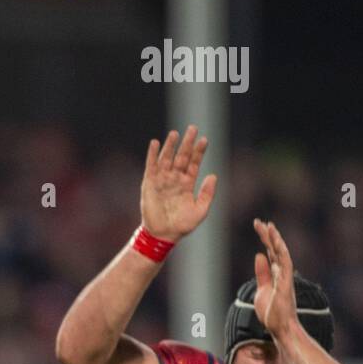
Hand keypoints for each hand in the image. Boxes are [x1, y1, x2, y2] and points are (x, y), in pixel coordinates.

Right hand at [141, 126, 216, 242]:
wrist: (163, 235)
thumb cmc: (182, 225)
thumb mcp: (200, 210)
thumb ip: (207, 193)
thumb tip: (213, 176)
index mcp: (187, 183)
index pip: (194, 163)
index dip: (199, 151)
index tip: (204, 140)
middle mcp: (175, 179)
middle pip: (182, 156)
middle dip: (187, 143)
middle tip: (193, 128)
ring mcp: (162, 180)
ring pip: (167, 158)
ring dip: (171, 145)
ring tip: (175, 133)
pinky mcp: (149, 184)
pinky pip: (151, 166)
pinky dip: (153, 155)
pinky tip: (155, 143)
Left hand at [253, 218, 297, 336]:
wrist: (281, 328)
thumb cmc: (272, 312)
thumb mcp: (262, 290)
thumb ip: (262, 273)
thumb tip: (259, 255)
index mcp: (276, 274)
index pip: (270, 252)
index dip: (265, 239)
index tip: (259, 226)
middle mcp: (283, 273)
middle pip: (275, 250)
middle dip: (268, 235)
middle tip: (259, 222)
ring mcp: (285, 278)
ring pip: (282, 254)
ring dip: (276, 240)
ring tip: (269, 226)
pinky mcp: (286, 285)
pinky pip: (285, 266)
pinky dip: (281, 254)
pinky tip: (276, 243)